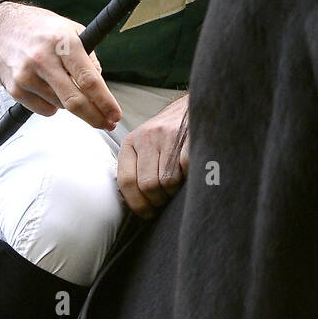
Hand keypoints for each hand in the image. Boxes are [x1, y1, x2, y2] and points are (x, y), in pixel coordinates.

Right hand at [0, 1, 121, 128]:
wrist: (0, 28)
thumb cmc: (40, 29)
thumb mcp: (71, 30)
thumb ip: (89, 57)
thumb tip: (100, 86)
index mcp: (63, 42)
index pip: (89, 79)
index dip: (105, 101)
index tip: (115, 114)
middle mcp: (44, 59)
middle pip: (75, 101)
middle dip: (95, 117)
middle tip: (106, 124)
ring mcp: (27, 75)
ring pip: (61, 106)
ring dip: (70, 104)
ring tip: (63, 83)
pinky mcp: (15, 89)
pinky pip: (44, 110)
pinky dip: (52, 105)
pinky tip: (47, 88)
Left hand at [117, 94, 189, 218]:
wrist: (191, 106)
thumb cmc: (166, 134)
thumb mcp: (144, 145)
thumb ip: (136, 167)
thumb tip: (134, 204)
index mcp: (131, 142)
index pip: (126, 181)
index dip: (137, 204)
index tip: (147, 213)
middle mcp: (147, 137)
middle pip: (148, 185)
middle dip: (159, 200)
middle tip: (165, 200)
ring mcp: (168, 135)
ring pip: (168, 181)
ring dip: (174, 191)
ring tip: (178, 187)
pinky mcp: (189, 136)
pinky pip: (186, 169)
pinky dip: (190, 178)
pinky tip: (190, 175)